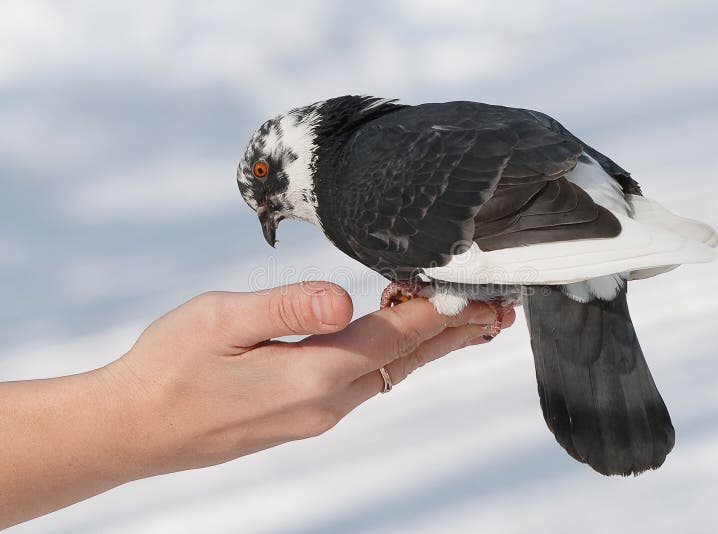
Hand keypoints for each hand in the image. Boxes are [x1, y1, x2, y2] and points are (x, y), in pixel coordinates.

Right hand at [106, 282, 514, 477]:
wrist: (132, 428)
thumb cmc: (169, 368)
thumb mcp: (221, 321)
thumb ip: (289, 308)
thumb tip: (345, 300)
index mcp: (311, 375)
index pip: (395, 336)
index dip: (442, 312)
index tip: (483, 296)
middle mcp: (323, 403)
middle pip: (404, 360)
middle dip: (452, 333)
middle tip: (497, 313)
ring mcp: (312, 415)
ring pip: (386, 373)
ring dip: (425, 347)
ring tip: (462, 325)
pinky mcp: (298, 417)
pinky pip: (361, 383)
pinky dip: (390, 358)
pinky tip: (393, 345)